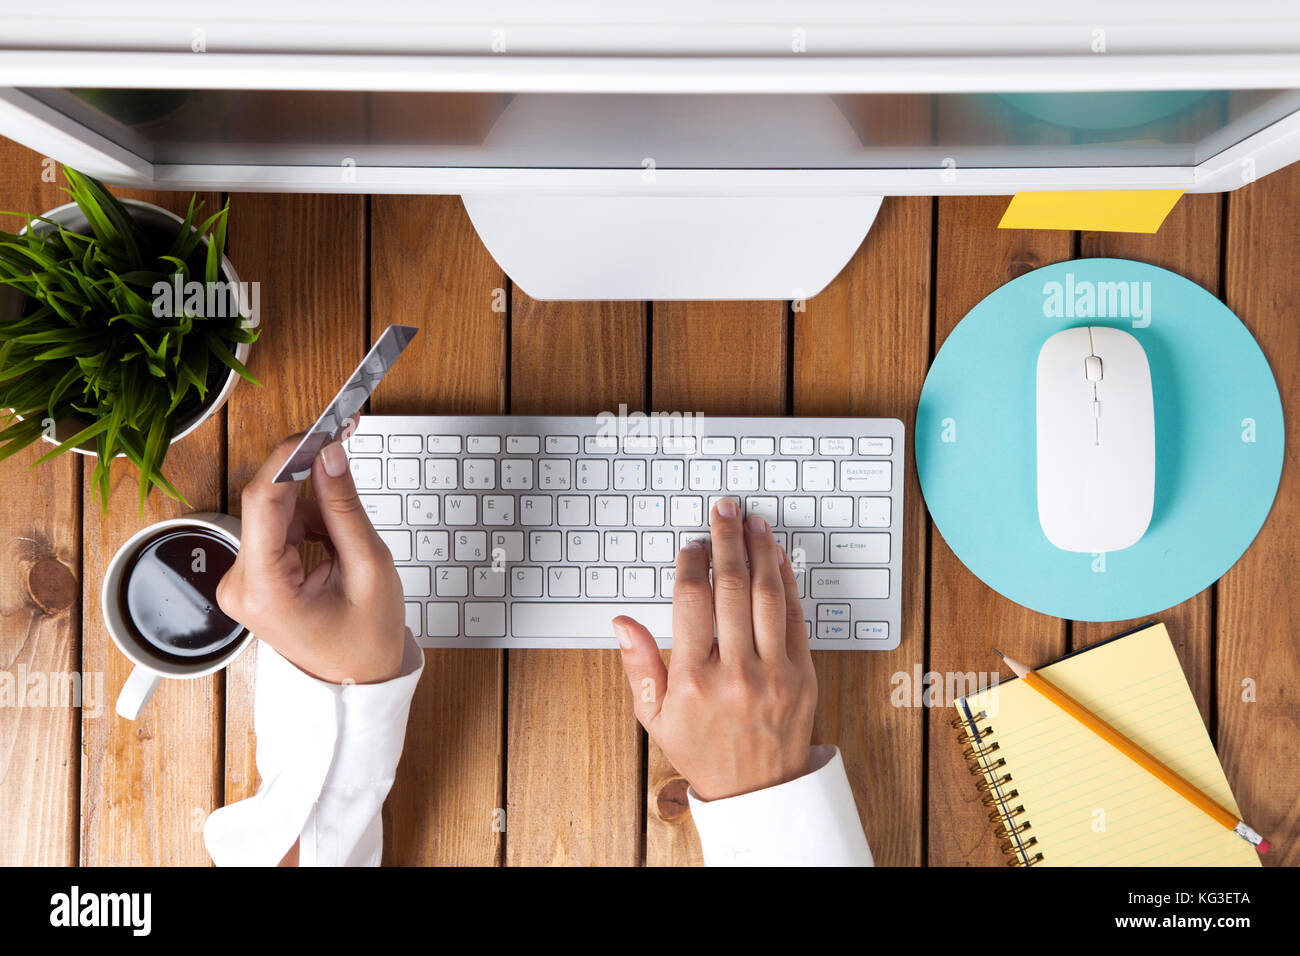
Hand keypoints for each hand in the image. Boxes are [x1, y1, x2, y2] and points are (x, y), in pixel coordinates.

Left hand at [216, 433, 406, 684]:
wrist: (358, 682)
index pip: (263, 499)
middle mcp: (240, 583)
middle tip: (344, 440)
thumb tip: (330, 455)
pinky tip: (336, 539)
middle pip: (269, 502)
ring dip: (315, 503)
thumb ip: (346, 507)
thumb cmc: (365, 641)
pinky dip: (310, 520)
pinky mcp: (254, 575)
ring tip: (350, 534)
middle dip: (310, 473)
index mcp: (264, 589)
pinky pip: (279, 528)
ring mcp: (243, 580)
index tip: (321, 427)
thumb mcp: (369, 568)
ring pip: (276, 511)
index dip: (291, 454)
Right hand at [613, 499, 816, 800]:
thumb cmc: (703, 750)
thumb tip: (621, 623)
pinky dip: (787, 581)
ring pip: (768, 595)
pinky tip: (777, 558)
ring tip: (753, 523)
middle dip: (726, 541)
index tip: (691, 544)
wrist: (758, 790)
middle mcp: (735, 672)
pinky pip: (796, 616)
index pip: (691, 601)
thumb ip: (638, 665)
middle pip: (731, 587)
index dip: (692, 562)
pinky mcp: (803, 674)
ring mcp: (774, 672)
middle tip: (723, 512)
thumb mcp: (655, 716)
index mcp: (694, 680)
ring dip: (761, 551)